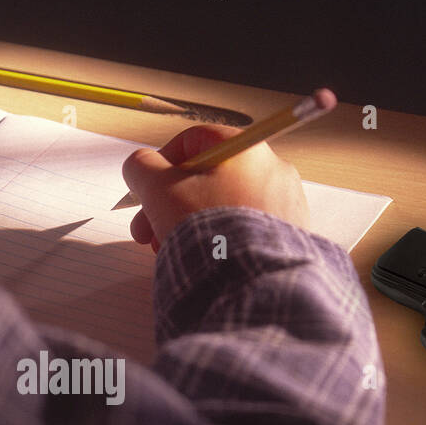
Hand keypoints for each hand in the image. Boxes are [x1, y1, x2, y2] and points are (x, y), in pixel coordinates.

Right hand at [122, 124, 308, 251]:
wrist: (250, 283)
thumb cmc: (207, 229)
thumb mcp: (158, 190)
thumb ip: (141, 168)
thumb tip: (139, 166)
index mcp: (245, 148)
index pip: (194, 142)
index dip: (161, 164)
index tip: (146, 188)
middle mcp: (272, 170)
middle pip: (206, 178)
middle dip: (168, 203)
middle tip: (146, 229)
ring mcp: (283, 205)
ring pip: (222, 206)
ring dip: (187, 223)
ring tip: (168, 249)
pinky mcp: (286, 237)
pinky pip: (242, 230)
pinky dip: (218, 239)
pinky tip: (200, 260)